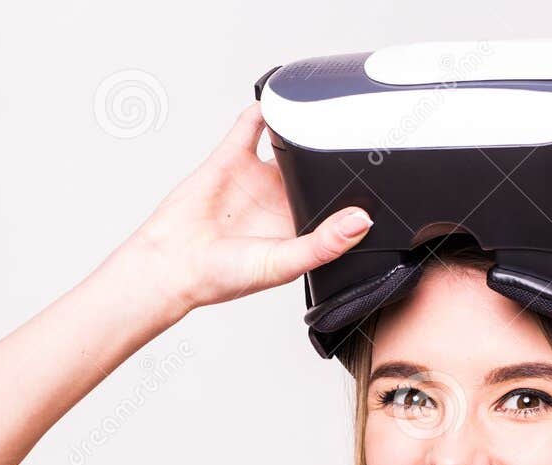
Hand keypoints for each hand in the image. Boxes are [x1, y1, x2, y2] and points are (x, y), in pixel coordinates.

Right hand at [120, 102, 373, 314]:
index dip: (356, 193)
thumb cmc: (221, 277)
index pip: (336, 205)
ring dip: (303, 126)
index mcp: (297, 229)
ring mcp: (255, 178)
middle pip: (315, 169)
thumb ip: (323, 244)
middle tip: (359, 134)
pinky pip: (251, 127)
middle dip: (333, 154)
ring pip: (288, 143)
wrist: (171, 265)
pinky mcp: (230, 159)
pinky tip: (279, 100)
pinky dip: (265, 111)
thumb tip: (360, 223)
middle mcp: (279, 202)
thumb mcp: (282, 265)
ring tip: (326, 111)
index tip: (381, 178)